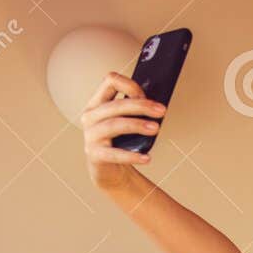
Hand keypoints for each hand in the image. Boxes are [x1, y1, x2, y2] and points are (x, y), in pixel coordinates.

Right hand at [81, 72, 165, 191]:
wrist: (109, 171)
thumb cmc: (121, 142)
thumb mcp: (125, 122)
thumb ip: (135, 110)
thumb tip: (158, 104)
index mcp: (97, 103)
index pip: (110, 81)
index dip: (130, 85)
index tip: (147, 95)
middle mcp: (90, 117)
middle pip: (116, 105)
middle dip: (141, 106)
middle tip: (162, 111)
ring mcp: (91, 136)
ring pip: (115, 125)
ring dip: (137, 125)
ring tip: (156, 129)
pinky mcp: (95, 155)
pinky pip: (115, 154)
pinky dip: (132, 156)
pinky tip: (147, 158)